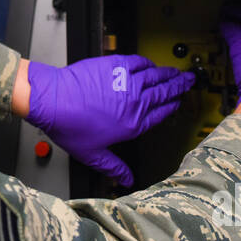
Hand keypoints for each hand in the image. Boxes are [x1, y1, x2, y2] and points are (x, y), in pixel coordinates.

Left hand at [27, 55, 195, 186]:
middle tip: (188, 81)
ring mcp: (126, 82)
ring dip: (167, 73)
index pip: (160, 114)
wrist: (53, 100)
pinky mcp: (115, 66)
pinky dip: (147, 62)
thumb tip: (125, 179)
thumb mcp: (92, 155)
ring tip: (175, 72)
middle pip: (164, 92)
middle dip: (179, 87)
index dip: (172, 107)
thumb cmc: (69, 125)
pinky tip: (150, 63)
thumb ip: (113, 167)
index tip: (178, 102)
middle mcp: (134, 102)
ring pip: (155, 75)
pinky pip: (138, 62)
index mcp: (132, 124)